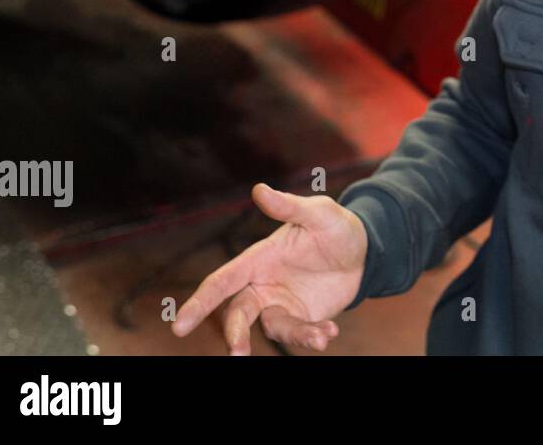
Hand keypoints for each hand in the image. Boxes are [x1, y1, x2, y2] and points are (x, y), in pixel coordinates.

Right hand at [171, 182, 368, 354]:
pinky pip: (298, 334)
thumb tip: (259, 189)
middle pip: (237, 313)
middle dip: (235, 333)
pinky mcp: (301, 318)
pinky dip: (312, 337)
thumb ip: (289, 207)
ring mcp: (281, 304)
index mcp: (258, 259)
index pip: (221, 282)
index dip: (200, 302)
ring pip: (272, 329)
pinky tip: (330, 333)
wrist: (364, 252)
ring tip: (322, 337)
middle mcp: (263, 285)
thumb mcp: (318, 214)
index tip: (179, 326)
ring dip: (294, 336)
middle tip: (238, 353)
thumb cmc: (335, 227)